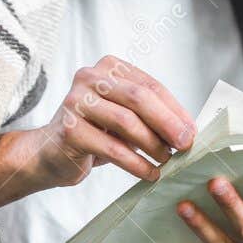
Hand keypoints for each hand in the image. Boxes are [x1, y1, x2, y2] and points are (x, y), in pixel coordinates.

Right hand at [0, 57, 195, 206]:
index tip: (193, 132)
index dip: (175, 110)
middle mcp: (89, 77)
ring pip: (126, 122)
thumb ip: (152, 116)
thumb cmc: (96, 134)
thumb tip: (189, 131)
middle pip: (139, 98)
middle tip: (186, 145)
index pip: (150, 85)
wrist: (50, 154)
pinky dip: (137, 164)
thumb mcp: (125, 117)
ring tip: (168, 161)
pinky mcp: (69, 129)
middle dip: (168, 123)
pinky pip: (112, 148)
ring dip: (153, 145)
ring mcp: (75, 101)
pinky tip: (150, 174)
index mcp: (108, 68)